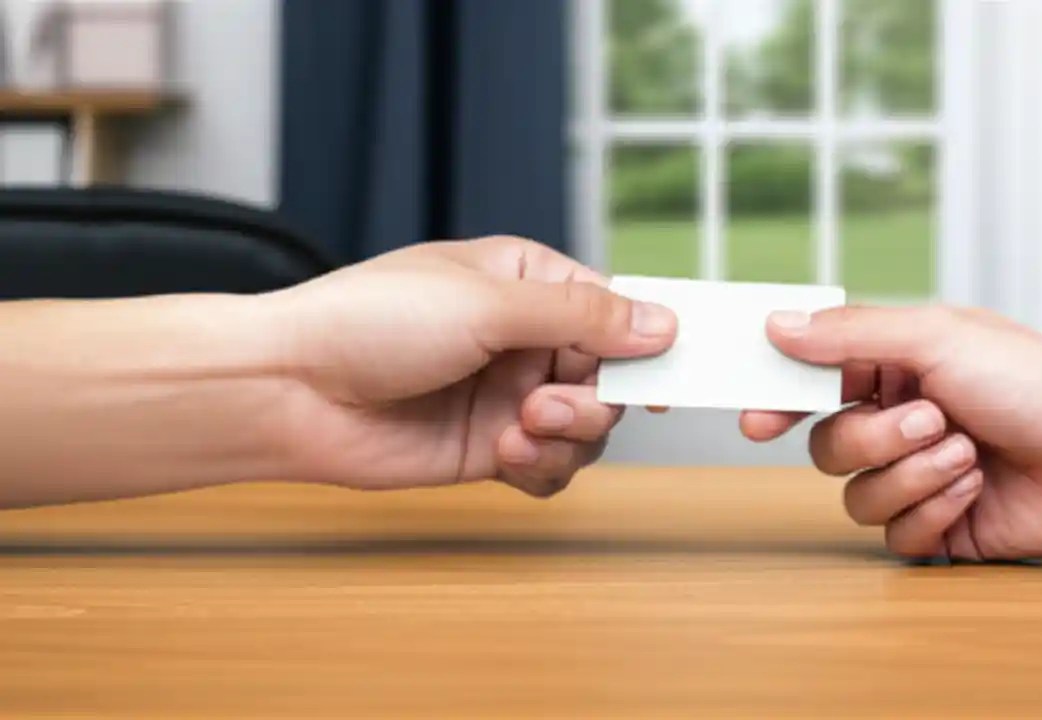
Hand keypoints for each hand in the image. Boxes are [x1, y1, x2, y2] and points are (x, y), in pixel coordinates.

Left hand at [266, 236, 675, 496]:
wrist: (291, 392)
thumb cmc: (369, 322)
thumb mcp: (487, 303)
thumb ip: (581, 316)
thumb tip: (660, 322)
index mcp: (526, 281)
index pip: (613, 310)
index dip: (642, 343)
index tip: (664, 371)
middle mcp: (523, 339)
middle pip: (608, 376)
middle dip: (593, 398)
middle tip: (554, 404)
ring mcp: (507, 395)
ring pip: (587, 428)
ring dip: (568, 436)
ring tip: (521, 429)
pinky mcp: (489, 449)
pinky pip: (551, 468)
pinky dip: (543, 469)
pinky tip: (507, 457)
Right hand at [741, 306, 1041, 560]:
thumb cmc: (1040, 382)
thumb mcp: (938, 337)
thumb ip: (849, 334)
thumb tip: (778, 325)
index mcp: (895, 370)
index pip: (813, 385)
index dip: (779, 402)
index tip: (758, 418)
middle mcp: (902, 424)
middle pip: (828, 447)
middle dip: (876, 440)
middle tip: (930, 420)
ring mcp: (920, 478)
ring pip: (857, 497)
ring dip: (912, 477)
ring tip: (968, 455)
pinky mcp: (943, 527)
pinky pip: (896, 536)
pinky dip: (933, 512)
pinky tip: (976, 490)